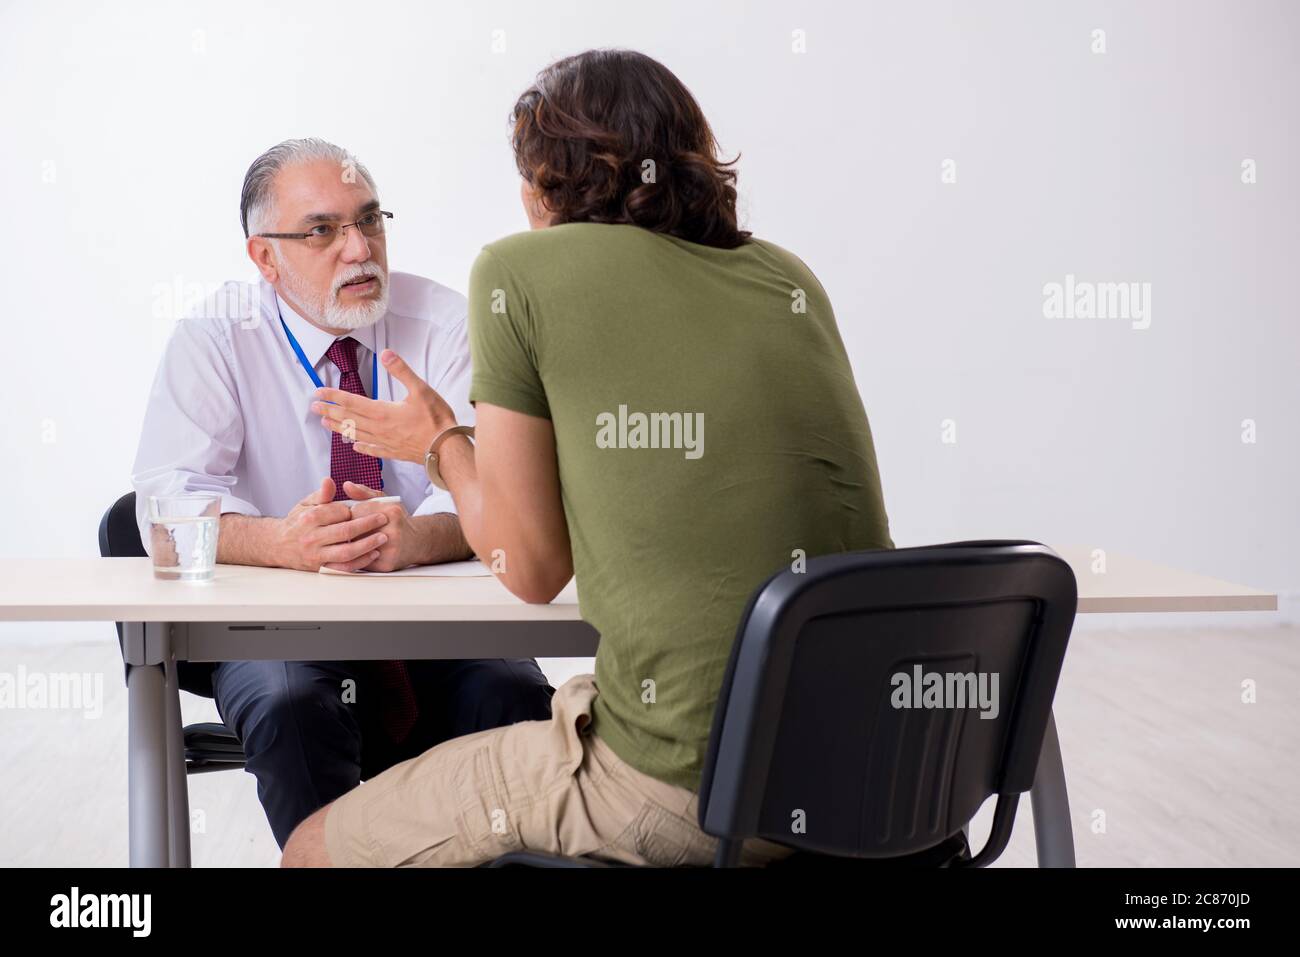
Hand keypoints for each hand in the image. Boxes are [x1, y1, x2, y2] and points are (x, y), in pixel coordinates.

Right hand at [274, 477, 391, 571]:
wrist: (278, 545)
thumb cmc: (297, 522)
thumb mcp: (306, 504)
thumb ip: (321, 494)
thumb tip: (330, 481)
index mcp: (309, 518)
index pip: (339, 512)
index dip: (354, 509)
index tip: (364, 507)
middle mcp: (312, 537)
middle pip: (345, 531)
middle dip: (368, 524)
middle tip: (383, 518)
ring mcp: (316, 554)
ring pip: (347, 552)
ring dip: (368, 545)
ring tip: (383, 537)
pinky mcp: (320, 567)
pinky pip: (344, 567)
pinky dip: (360, 562)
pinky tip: (373, 554)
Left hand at [312, 350, 457, 463]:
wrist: (445, 449)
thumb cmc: (436, 419)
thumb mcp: (421, 389)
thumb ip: (401, 371)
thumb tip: (386, 353)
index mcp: (382, 412)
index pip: (351, 402)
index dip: (334, 396)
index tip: (318, 392)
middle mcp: (379, 428)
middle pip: (348, 419)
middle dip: (330, 411)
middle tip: (314, 407)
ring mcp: (385, 442)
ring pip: (356, 434)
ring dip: (339, 428)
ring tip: (326, 423)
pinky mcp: (393, 452)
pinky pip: (372, 450)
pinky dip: (361, 447)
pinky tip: (355, 446)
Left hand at [331, 481, 422, 571]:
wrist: (417, 542)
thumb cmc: (397, 520)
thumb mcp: (385, 501)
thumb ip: (364, 493)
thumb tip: (346, 485)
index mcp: (391, 511)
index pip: (356, 512)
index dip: (349, 515)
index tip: (351, 517)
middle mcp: (393, 529)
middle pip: (355, 530)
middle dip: (349, 530)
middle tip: (349, 530)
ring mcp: (390, 548)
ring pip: (356, 546)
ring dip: (351, 544)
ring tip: (354, 540)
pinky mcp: (386, 563)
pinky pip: (361, 560)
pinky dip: (357, 556)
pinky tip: (360, 552)